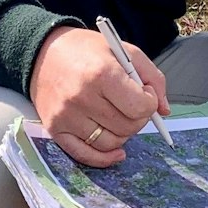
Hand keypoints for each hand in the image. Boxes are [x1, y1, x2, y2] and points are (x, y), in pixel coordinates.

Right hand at [29, 26, 168, 166]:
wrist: (42, 51)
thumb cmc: (87, 50)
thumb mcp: (125, 50)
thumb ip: (152, 77)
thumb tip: (164, 110)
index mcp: (102, 74)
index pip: (140, 107)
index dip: (150, 102)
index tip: (145, 93)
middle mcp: (82, 97)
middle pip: (127, 127)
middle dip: (138, 118)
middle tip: (132, 104)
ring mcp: (66, 116)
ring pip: (110, 143)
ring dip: (123, 134)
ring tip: (119, 116)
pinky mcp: (54, 129)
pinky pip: (85, 155)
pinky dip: (105, 158)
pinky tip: (117, 152)